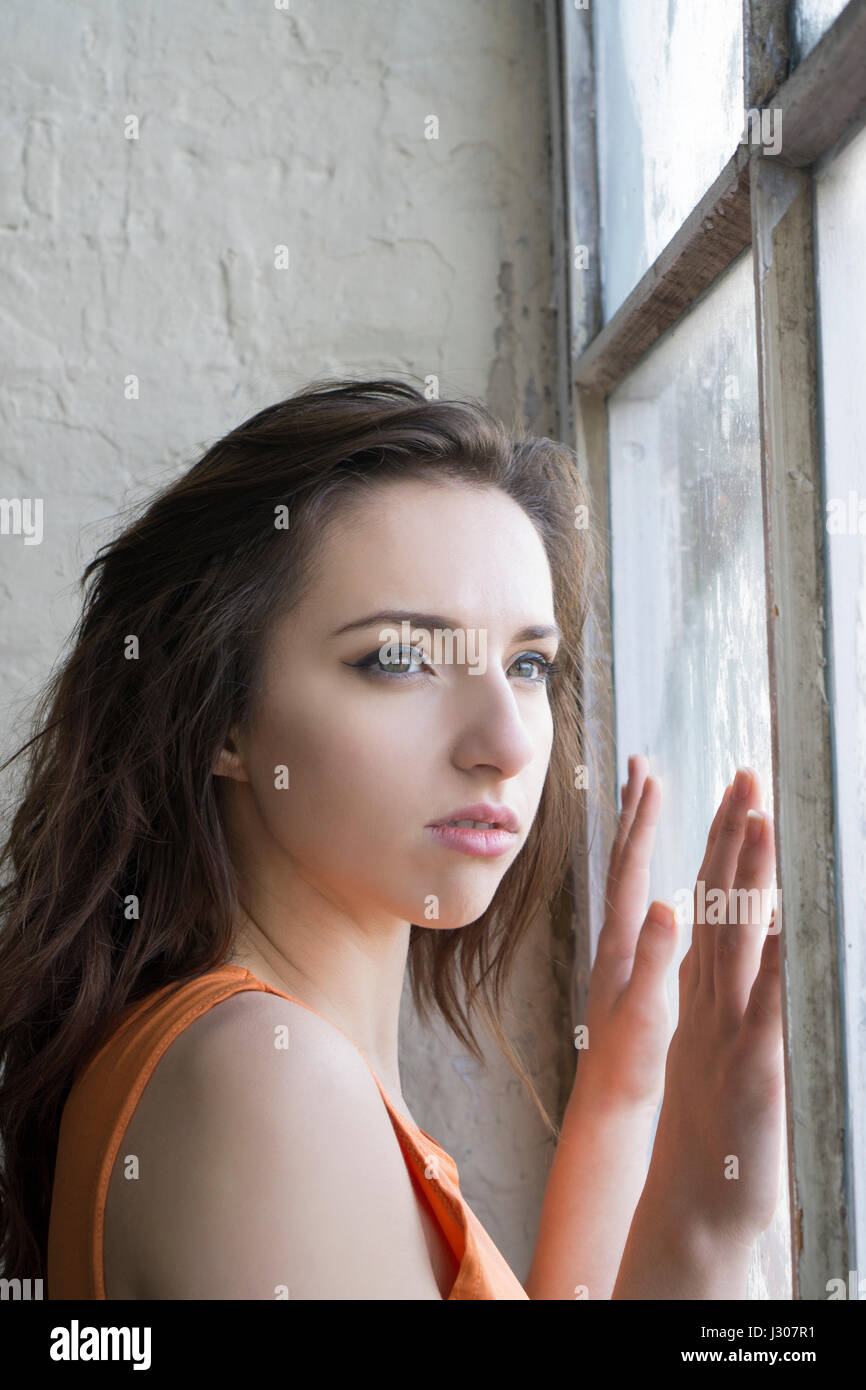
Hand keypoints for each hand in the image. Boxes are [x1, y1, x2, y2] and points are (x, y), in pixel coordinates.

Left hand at [574, 754, 678, 1114]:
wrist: (606, 1101)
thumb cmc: (628, 1063)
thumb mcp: (647, 1010)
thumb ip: (654, 958)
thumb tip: (664, 904)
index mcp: (620, 942)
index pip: (631, 868)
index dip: (643, 822)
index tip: (653, 777)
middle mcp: (612, 936)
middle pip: (620, 858)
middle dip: (633, 808)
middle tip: (639, 763)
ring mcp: (616, 948)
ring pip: (623, 876)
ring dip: (634, 832)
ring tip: (641, 799)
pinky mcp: (623, 965)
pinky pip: (632, 899)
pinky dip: (640, 869)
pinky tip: (648, 872)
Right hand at [642, 767, 783, 1247]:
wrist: (694, 1203)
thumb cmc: (712, 1123)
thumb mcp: (715, 1045)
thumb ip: (725, 992)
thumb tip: (738, 942)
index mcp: (703, 990)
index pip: (713, 899)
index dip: (724, 844)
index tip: (737, 793)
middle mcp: (713, 1000)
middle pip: (722, 905)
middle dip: (735, 838)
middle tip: (746, 780)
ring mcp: (730, 1030)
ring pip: (741, 941)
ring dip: (751, 881)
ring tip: (758, 825)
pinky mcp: (754, 1070)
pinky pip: (770, 1010)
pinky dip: (778, 967)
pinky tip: (789, 927)